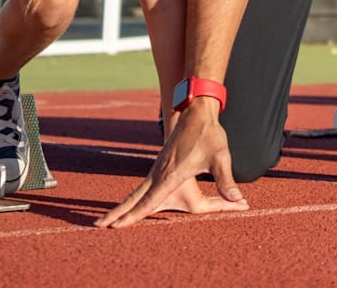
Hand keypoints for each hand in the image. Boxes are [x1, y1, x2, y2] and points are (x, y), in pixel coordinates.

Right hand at [98, 103, 245, 227]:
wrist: (196, 112)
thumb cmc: (209, 134)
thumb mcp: (221, 158)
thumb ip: (226, 181)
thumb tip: (239, 201)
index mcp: (170, 174)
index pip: (149, 199)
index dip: (134, 214)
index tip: (116, 225)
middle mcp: (158, 173)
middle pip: (134, 197)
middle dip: (117, 213)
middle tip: (97, 226)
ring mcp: (156, 169)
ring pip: (135, 192)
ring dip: (121, 206)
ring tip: (104, 219)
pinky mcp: (159, 166)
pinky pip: (141, 187)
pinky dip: (131, 197)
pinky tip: (126, 205)